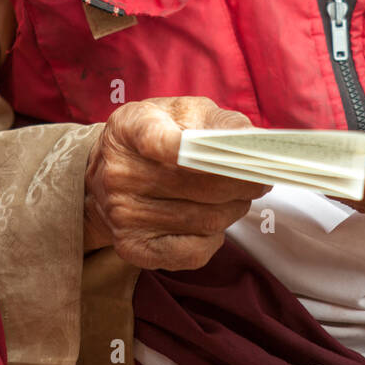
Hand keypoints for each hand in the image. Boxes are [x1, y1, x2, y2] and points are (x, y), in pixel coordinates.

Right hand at [84, 97, 268, 269]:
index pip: (161, 141)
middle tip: (260, 178)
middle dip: (244, 183)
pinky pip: (193, 252)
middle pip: (202, 186)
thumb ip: (218, 121)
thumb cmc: (156, 136)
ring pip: (206, 220)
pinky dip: (214, 239)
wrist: (104, 175)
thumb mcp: (179, 112)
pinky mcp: (133, 247)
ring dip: (234, 209)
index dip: (197, 150)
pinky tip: (212, 223)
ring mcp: (124, 214)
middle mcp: (120, 174)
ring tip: (238, 197)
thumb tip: (252, 141)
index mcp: (129, 130)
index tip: (234, 152)